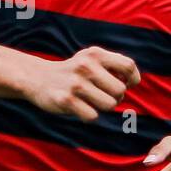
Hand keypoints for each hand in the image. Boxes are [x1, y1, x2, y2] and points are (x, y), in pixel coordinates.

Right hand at [22, 46, 139, 120]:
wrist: (38, 78)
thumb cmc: (73, 72)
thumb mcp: (91, 59)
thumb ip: (114, 64)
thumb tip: (133, 81)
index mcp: (95, 54)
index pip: (128, 66)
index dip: (132, 80)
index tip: (125, 85)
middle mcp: (86, 66)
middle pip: (120, 91)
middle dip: (115, 97)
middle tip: (101, 95)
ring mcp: (75, 83)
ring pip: (109, 105)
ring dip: (102, 107)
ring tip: (90, 101)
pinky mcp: (66, 100)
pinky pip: (93, 116)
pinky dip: (88, 115)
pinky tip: (78, 107)